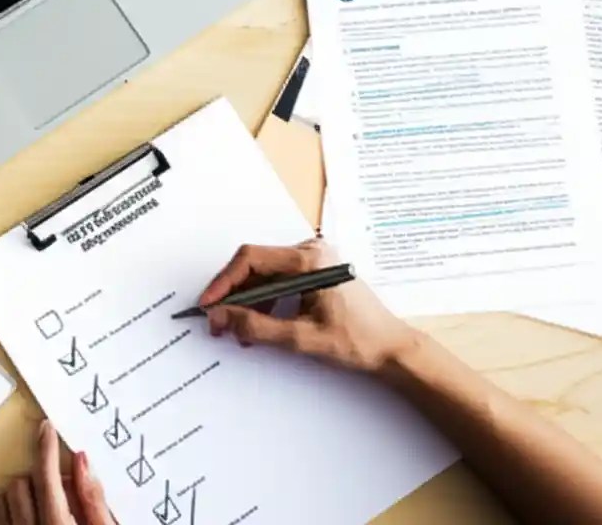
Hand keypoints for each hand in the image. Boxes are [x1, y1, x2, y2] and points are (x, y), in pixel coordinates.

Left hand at [0, 420, 114, 524]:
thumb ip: (94, 500)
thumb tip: (82, 461)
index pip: (46, 479)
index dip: (48, 450)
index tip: (47, 428)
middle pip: (20, 485)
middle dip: (39, 478)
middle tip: (60, 484)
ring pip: (2, 500)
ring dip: (19, 494)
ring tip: (40, 501)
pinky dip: (2, 509)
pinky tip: (19, 514)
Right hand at [199, 238, 419, 374]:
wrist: (392, 348)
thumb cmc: (358, 341)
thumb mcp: (301, 338)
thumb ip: (257, 327)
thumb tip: (222, 318)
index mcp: (310, 260)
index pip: (251, 259)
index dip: (224, 282)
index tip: (209, 304)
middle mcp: (312, 252)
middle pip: (255, 265)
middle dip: (233, 295)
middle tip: (218, 321)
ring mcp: (314, 261)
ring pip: (265, 274)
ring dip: (247, 300)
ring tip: (239, 329)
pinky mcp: (315, 273)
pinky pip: (278, 280)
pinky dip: (264, 300)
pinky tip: (260, 323)